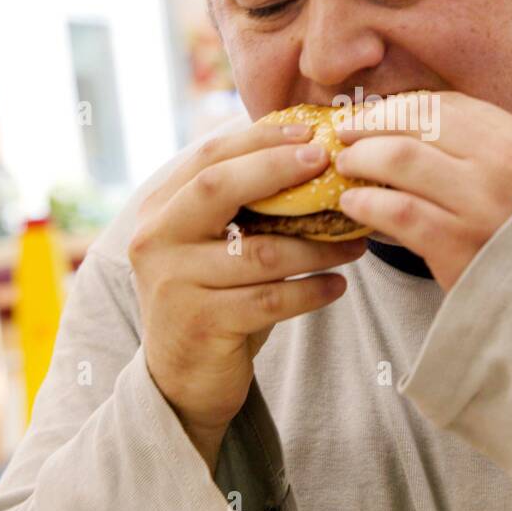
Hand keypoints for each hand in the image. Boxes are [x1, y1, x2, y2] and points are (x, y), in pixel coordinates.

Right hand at [128, 121, 366, 471]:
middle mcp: (156, 239)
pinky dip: (311, 291)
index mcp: (160, 208)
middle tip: (329, 162)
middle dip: (277, 168)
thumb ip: (242, 202)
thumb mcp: (214, 242)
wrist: (183, 378)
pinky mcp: (200, 325)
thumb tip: (311, 150)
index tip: (311, 131)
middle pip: (217, 188)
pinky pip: (270, 300)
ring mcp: (173, 283)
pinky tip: (338, 286)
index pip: (207, 156)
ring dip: (317, 245)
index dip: (259, 139)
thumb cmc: (215, 295)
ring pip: (259, 252)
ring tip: (356, 242)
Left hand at [333, 91, 511, 290]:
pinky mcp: (459, 245)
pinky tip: (352, 205)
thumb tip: (408, 119)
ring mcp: (481, 205)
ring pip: (401, 159)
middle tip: (346, 133)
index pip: (444, 105)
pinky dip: (366, 204)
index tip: (371, 114)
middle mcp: (504, 165)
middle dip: (370, 124)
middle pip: (417, 123)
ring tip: (346, 166)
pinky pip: (398, 212)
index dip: (397, 107)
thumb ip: (481, 143)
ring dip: (362, 158)